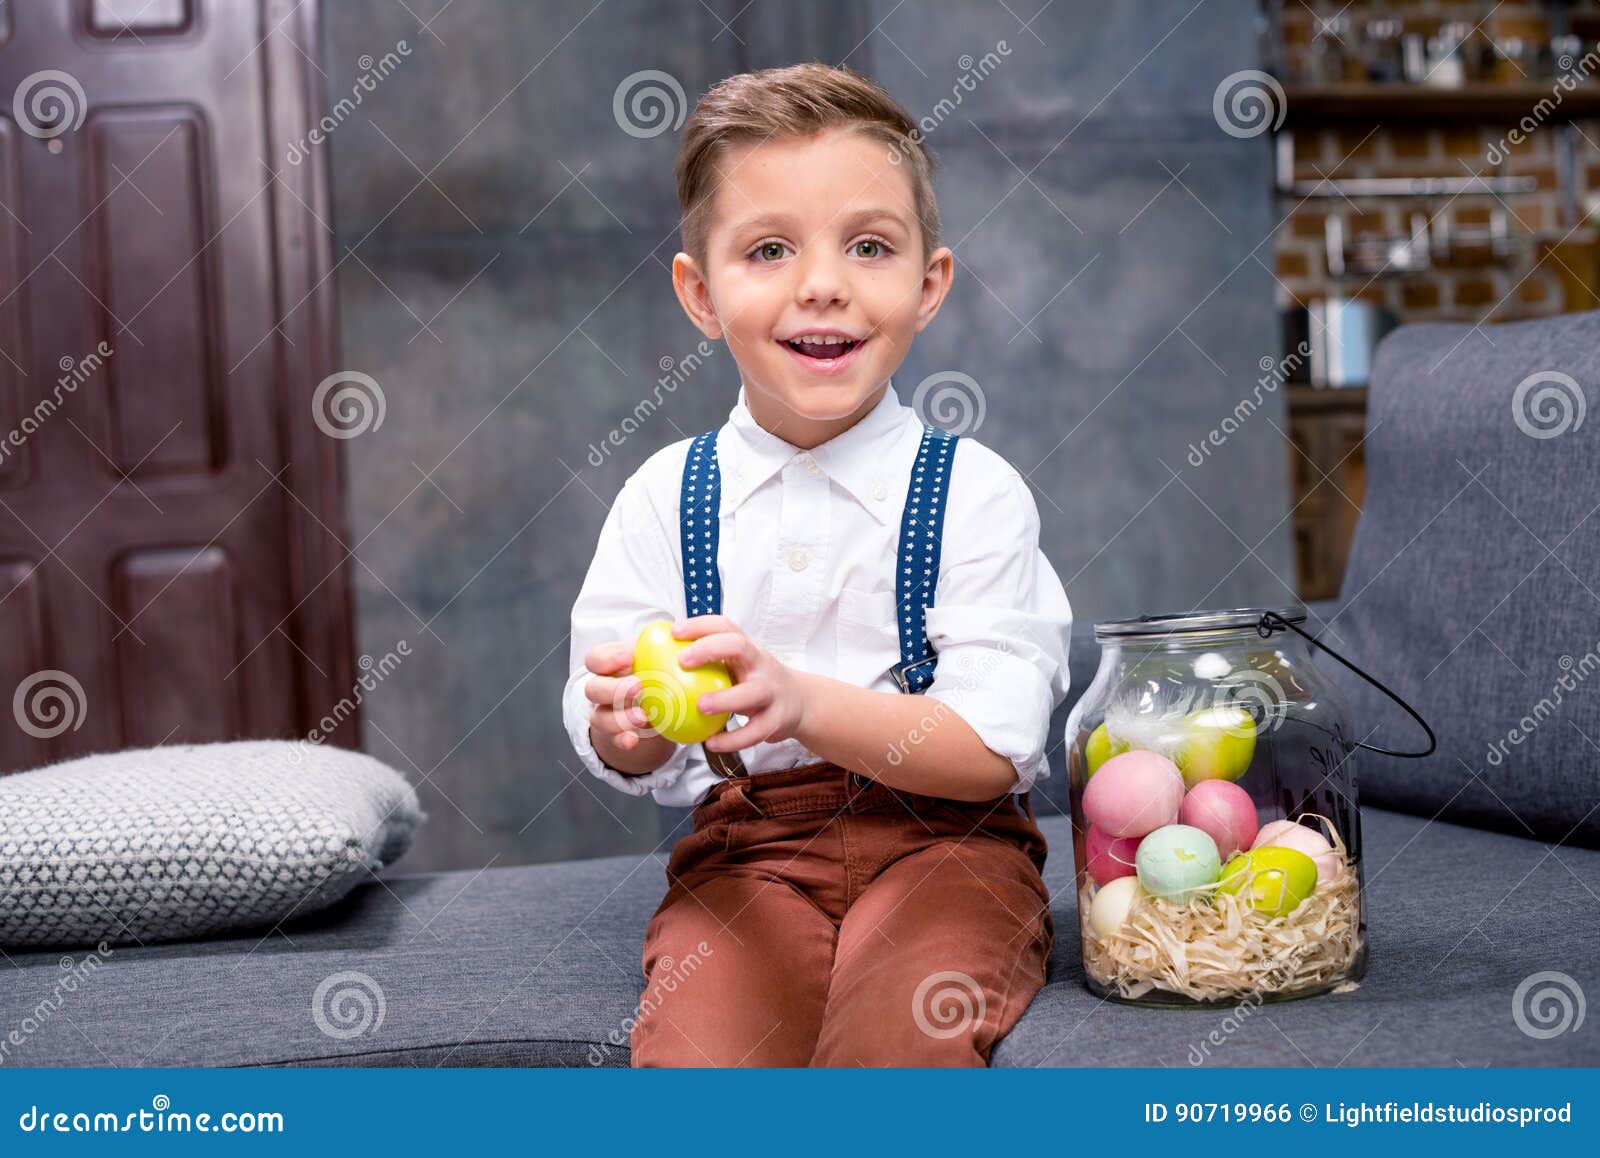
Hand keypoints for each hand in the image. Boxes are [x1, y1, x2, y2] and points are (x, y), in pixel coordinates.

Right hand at [582, 640, 658, 753]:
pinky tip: (633, 739)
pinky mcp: (614, 735)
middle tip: (638, 687)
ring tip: (642, 716)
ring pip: (599, 717)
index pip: (595, 658)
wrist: (651, 708)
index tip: (630, 657)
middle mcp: (603, 689)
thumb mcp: (657, 658)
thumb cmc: (654, 675)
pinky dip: (622, 739)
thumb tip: (690, 638)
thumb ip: (665, 650)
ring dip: (619, 717)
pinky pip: (612, 739)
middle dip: (614, 689)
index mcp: (610, 666)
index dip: (607, 658)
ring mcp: (605, 713)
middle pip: (593, 688)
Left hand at [672, 615, 808, 752]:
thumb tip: (658, 663)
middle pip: (739, 646)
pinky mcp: (777, 719)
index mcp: (747, 648)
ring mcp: (772, 691)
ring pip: (751, 692)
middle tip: (682, 661)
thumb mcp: (739, 665)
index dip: (700, 624)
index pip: (725, 626)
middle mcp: (760, 664)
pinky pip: (755, 731)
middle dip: (711, 648)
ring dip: (725, 699)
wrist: (801, 702)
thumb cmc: (756, 681)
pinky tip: (710, 743)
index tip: (674, 631)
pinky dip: (733, 739)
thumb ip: (710, 662)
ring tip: (700, 706)